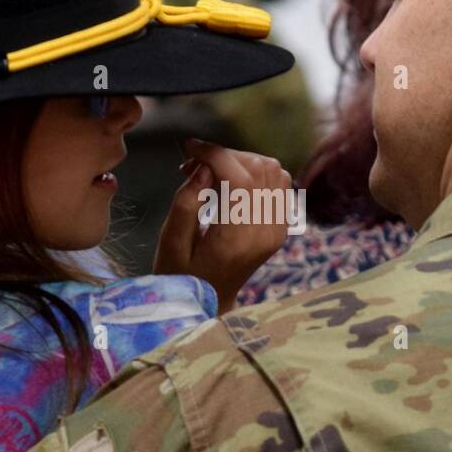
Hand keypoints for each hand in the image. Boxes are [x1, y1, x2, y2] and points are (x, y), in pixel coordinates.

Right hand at [154, 139, 292, 312]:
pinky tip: (230, 182)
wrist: (210, 302)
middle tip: (192, 166)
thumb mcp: (171, 242)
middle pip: (258, 168)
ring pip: (272, 169)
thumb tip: (204, 167)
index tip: (189, 148)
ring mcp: (278, 229)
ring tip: (210, 173)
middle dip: (224, 156)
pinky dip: (255, 172)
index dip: (214, 154)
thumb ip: (186, 202)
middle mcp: (266, 232)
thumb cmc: (182, 276)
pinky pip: (279, 182)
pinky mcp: (280, 226)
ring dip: (240, 161)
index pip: (240, 178)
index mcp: (238, 239)